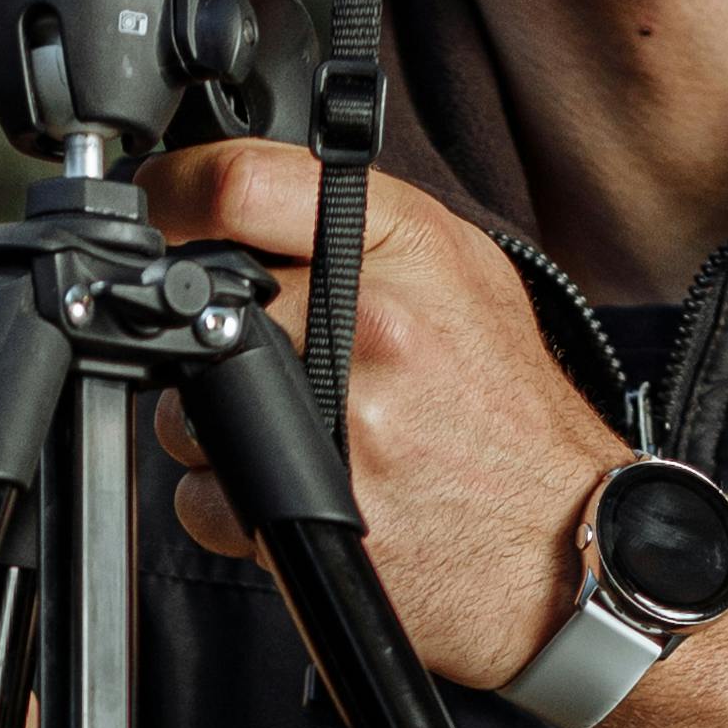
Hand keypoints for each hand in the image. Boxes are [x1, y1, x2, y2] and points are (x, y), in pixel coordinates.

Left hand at [141, 143, 622, 691]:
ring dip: (217, 432)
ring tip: (306, 442)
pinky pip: (205, 498)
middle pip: (199, 306)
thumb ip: (365, 234)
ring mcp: (340, 415)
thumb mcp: (465, 280)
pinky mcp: (310, 505)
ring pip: (188, 410)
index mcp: (406, 249)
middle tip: (259, 366)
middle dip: (207, 341)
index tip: (157, 213)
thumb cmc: (513, 418)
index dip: (174, 196)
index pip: (242, 185)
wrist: (570, 542)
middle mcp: (370, 321)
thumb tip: (252, 214)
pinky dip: (233, 507)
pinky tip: (302, 497)